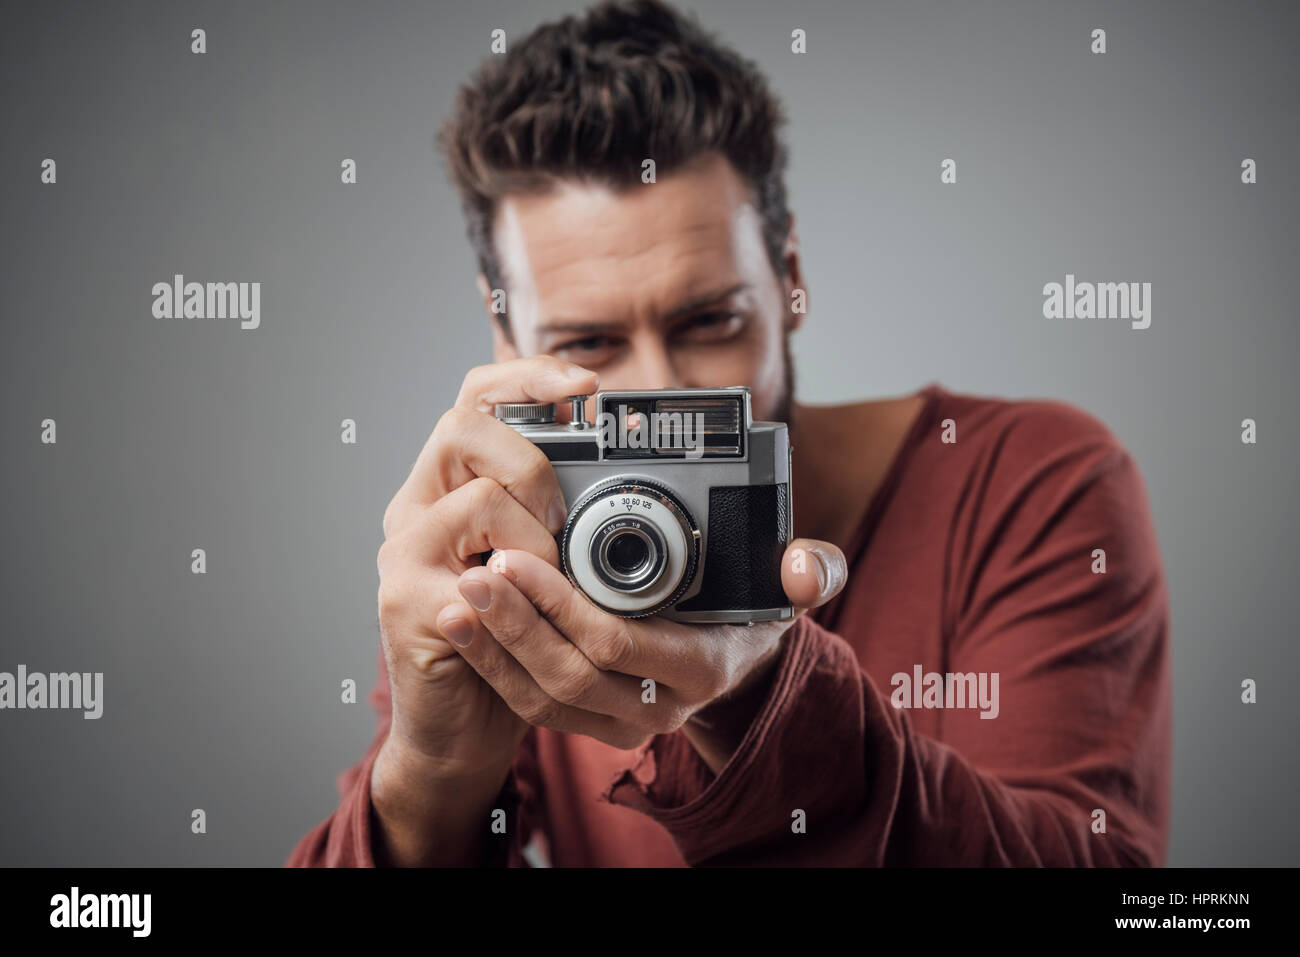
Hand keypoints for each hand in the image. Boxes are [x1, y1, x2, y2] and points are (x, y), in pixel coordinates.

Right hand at [370, 356, 597, 863]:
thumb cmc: (512, 640)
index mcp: (448, 486)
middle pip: (462, 425)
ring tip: (546, 576)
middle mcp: (416, 506)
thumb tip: (623, 462)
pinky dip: (518, 584)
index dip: (527, 376)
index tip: (587, 384)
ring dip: (535, 535)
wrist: (462, 727)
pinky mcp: (407, 599)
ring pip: (479, 497)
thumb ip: (555, 511)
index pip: (475, 397)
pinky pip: (475, 569)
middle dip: (531, 463)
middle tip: (560, 517)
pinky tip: (526, 602)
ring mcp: (403, 551)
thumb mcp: (541, 562)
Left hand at [439, 538, 847, 773]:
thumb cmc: (750, 614)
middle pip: (570, 673)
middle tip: (477, 572)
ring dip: (495, 649)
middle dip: (517, 624)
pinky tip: (465, 629)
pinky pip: (535, 707)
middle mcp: (660, 705)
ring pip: (544, 697)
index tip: (520, 557)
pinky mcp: (590, 721)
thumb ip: (810, 571)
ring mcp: (622, 721)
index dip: (562, 604)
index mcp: (700, 667)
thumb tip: (809, 569)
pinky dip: (495, 668)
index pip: (617, 642)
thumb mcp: (786, 589)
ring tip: (458, 599)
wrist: (734, 666)